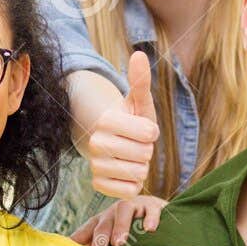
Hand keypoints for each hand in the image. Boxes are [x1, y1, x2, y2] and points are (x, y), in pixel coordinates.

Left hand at [71, 195, 166, 245]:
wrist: (157, 210)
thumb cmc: (131, 230)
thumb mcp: (113, 238)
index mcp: (103, 221)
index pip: (88, 229)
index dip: (78, 240)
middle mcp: (114, 212)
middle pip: (104, 223)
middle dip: (99, 238)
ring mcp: (133, 206)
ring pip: (124, 211)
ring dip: (120, 226)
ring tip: (119, 242)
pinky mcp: (152, 205)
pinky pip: (151, 210)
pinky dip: (150, 218)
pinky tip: (150, 229)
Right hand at [87, 51, 159, 198]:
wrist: (114, 143)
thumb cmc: (132, 122)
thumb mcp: (140, 103)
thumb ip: (140, 82)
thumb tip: (139, 54)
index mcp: (106, 120)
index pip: (148, 133)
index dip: (151, 133)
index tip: (143, 130)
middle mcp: (96, 142)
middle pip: (144, 155)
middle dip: (147, 151)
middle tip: (137, 145)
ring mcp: (95, 165)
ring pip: (137, 174)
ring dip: (141, 168)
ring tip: (131, 158)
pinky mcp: (98, 185)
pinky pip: (129, 190)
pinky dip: (134, 184)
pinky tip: (125, 173)